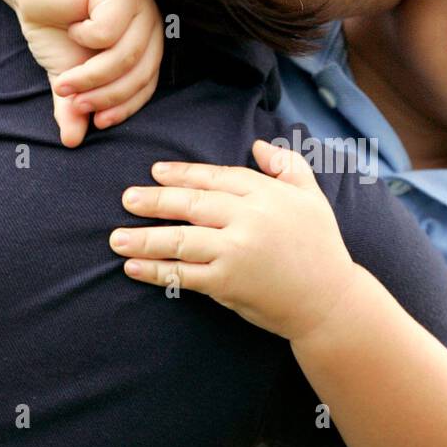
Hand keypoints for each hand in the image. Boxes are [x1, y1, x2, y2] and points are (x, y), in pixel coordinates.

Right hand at [9, 0, 164, 146]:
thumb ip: (73, 108)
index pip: (146, 86)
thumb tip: (71, 142)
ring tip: (64, 83)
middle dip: (105, 95)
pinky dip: (85, 37)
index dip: (124, 107)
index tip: (96, 121)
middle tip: (75, 104)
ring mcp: (137, 4)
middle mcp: (149, 24)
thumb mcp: (67, 77)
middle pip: (139, 73)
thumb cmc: (55, 30)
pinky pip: (108, 29)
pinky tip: (72, 28)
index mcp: (146, 45)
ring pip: (126, 56)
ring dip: (91, 76)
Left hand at [108, 140, 364, 340]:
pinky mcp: (227, 282)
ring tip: (116, 239)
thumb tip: (258, 145)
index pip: (216, 177)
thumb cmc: (322, 248)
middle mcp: (248, 218)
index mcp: (267, 194)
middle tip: (126, 199)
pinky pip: (183, 273)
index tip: (156, 171)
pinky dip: (156, 271)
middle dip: (154, 201)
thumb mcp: (311, 198)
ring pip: (180, 239)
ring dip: (143, 238)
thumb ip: (288, 166)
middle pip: (191, 204)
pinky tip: (134, 268)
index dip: (183, 173)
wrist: (330, 302)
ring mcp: (236, 250)